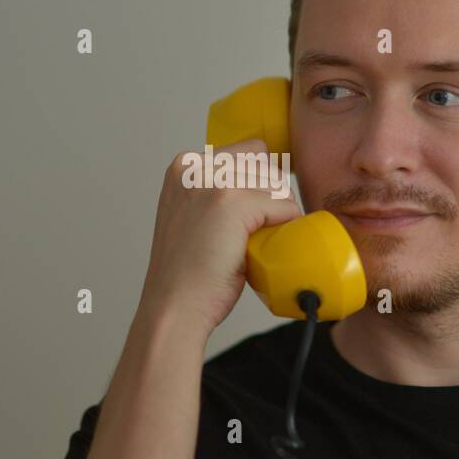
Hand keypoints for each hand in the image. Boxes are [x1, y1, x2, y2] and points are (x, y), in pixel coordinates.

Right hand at [137, 138, 302, 334]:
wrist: (173, 307)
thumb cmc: (186, 274)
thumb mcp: (193, 217)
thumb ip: (216, 193)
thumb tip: (265, 181)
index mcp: (183, 167)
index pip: (247, 151)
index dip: (259, 182)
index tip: (253, 212)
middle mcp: (195, 167)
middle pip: (264, 162)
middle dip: (271, 194)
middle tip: (258, 230)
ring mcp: (212, 182)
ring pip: (276, 183)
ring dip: (279, 212)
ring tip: (260, 240)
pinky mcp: (231, 202)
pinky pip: (284, 205)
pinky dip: (285, 226)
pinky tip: (266, 246)